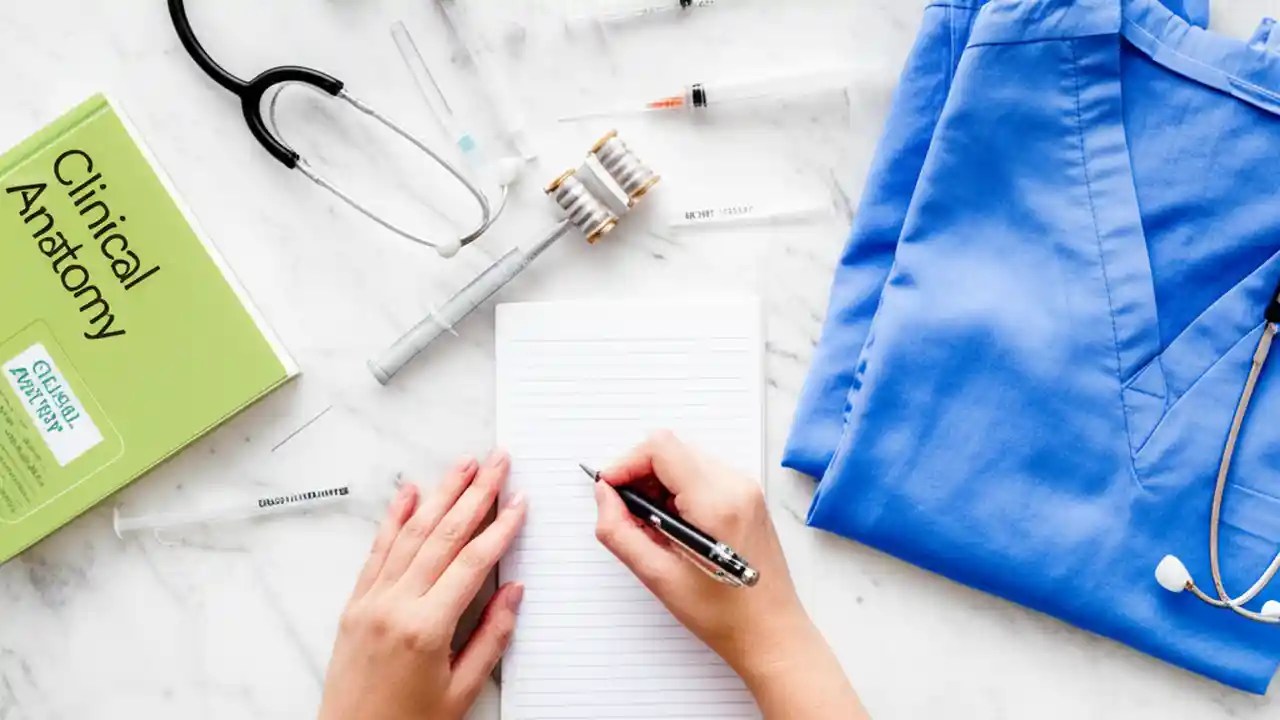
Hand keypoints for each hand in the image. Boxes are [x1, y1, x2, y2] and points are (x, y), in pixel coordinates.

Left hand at [319, 451, 526, 719]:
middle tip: (497, 462)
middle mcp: (394, 606)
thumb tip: (514, 592)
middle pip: (443, 535)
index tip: (520, 502)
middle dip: (475, 494)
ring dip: (440, 494)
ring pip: (411, 534)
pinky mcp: (355, 604)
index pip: (473, 562)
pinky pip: (378, 551)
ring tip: (463, 465)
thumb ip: (491, 637)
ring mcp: (370, 601)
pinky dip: (395, 518)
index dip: (500, 528)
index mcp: (426, 628)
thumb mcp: (461, 690)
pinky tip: (409, 494)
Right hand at [593, 432, 866, 718]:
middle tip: (629, 516)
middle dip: (640, 476)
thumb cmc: (725, 616)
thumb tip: (604, 496)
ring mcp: (746, 490)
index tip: (610, 489)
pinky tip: (675, 529)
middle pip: (672, 451)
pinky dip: (678, 493)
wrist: (771, 634)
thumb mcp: (659, 576)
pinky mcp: (748, 498)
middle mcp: (736, 486)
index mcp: (717, 503)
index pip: (661, 448)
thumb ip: (620, 531)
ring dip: (659, 486)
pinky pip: (702, 476)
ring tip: (654, 530)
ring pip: (685, 461)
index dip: (626, 463)